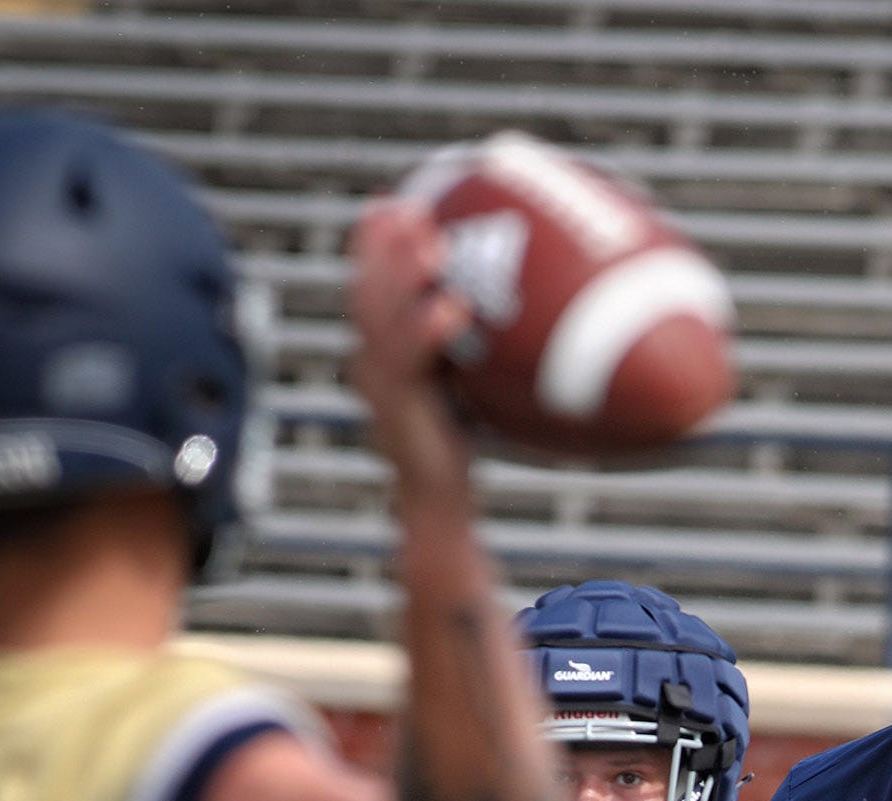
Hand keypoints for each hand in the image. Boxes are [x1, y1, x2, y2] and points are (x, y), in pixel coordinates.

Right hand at [348, 197, 473, 492]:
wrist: (438, 507)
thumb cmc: (457, 447)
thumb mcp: (464, 385)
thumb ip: (472, 343)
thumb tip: (525, 303)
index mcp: (382, 351)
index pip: (368, 286)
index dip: (374, 244)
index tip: (394, 202)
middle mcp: (372, 364)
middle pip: (367, 291)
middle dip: (384, 247)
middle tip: (410, 208)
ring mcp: (381, 390)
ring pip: (380, 319)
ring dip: (402, 276)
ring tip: (432, 244)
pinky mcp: (400, 415)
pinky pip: (409, 364)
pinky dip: (428, 331)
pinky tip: (454, 308)